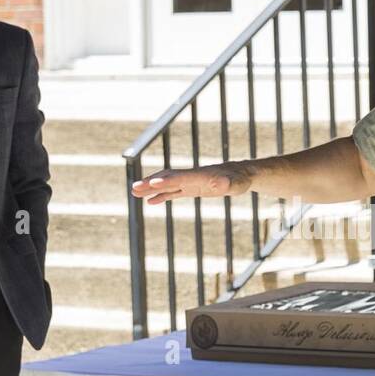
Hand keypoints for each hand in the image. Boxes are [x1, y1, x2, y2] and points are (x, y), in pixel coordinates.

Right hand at [130, 162, 252, 204]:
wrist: (240, 174)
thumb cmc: (239, 179)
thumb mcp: (236, 184)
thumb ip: (227, 183)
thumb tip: (222, 183)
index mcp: (199, 176)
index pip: (180, 178)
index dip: (166, 181)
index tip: (152, 183)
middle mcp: (191, 177)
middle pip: (167, 179)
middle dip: (151, 183)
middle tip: (134, 187)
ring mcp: (189, 183)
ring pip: (166, 184)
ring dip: (151, 188)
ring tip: (134, 191)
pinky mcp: (191, 189)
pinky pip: (173, 192)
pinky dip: (161, 196)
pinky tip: (150, 201)